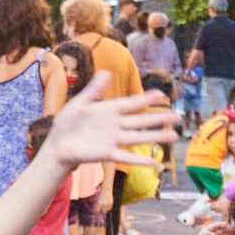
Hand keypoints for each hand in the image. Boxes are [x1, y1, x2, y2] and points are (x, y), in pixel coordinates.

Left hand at [40, 77, 177, 169]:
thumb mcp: (80, 103)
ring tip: (173, 137)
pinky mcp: (107, 154)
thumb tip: (105, 72)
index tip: (161, 94)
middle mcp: (116, 125)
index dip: (146, 99)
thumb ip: (94, 89)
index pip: (132, 103)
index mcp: (109, 110)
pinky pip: (126, 157)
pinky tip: (154, 162)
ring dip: (155, 137)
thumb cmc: (67, 123)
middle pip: (141, 121)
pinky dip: (139, 160)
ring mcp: (113, 140)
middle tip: (176, 116)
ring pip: (138, 137)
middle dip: (158, 119)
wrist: (57, 144)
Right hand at [184, 213, 234, 234]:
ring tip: (231, 226)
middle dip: (231, 228)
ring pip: (220, 227)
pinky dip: (219, 224)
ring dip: (226, 226)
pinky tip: (225, 224)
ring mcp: (212, 234)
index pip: (230, 234)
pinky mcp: (206, 231)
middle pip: (226, 230)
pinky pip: (213, 225)